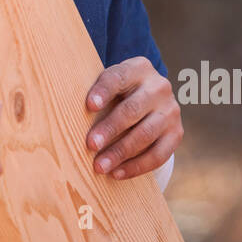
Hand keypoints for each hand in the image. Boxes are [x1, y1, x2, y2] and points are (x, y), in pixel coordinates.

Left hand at [84, 56, 181, 180]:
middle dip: (110, 129)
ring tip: (99, 166)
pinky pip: (158, 154)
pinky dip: (136, 166)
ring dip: (120, 153)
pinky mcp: (176, 133)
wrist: (151, 101)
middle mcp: (159, 87)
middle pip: (132, 109)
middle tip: (90, 145)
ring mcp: (171, 110)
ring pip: (145, 134)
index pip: (119, 77)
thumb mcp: (110, 84)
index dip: (104, 91)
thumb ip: (96, 93)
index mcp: (139, 68)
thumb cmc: (118, 94)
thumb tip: (65, 113)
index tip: (89, 105)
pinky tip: (117, 173)